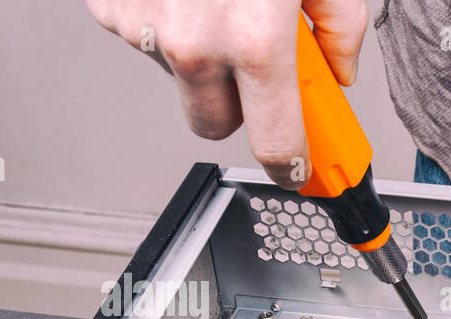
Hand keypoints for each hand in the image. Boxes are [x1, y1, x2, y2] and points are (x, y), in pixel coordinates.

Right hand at [85, 0, 368, 187]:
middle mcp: (192, 43)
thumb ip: (341, 27)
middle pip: (214, 124)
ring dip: (200, 51)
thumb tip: (337, 68)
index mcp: (254, 43)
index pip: (274, 144)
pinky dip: (166, 14)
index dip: (292, 164)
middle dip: (240, 104)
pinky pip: (144, 34)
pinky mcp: (109, 3)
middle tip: (257, 66)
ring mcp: (143, 25)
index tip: (299, 169)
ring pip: (178, 76)